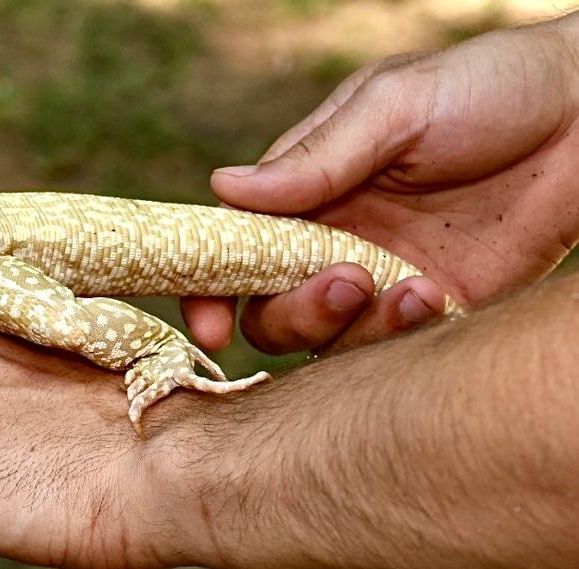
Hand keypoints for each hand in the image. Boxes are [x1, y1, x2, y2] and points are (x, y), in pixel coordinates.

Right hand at [183, 13, 578, 354]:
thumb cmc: (491, 88)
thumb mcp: (395, 105)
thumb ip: (314, 157)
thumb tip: (223, 189)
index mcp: (307, 190)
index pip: (233, 246)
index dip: (207, 287)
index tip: (208, 318)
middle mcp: (331, 241)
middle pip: (267, 310)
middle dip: (288, 313)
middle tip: (341, 282)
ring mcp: (379, 280)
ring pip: (321, 341)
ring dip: (345, 326)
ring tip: (402, 285)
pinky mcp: (431, 309)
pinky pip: (385, 350)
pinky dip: (395, 333)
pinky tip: (431, 293)